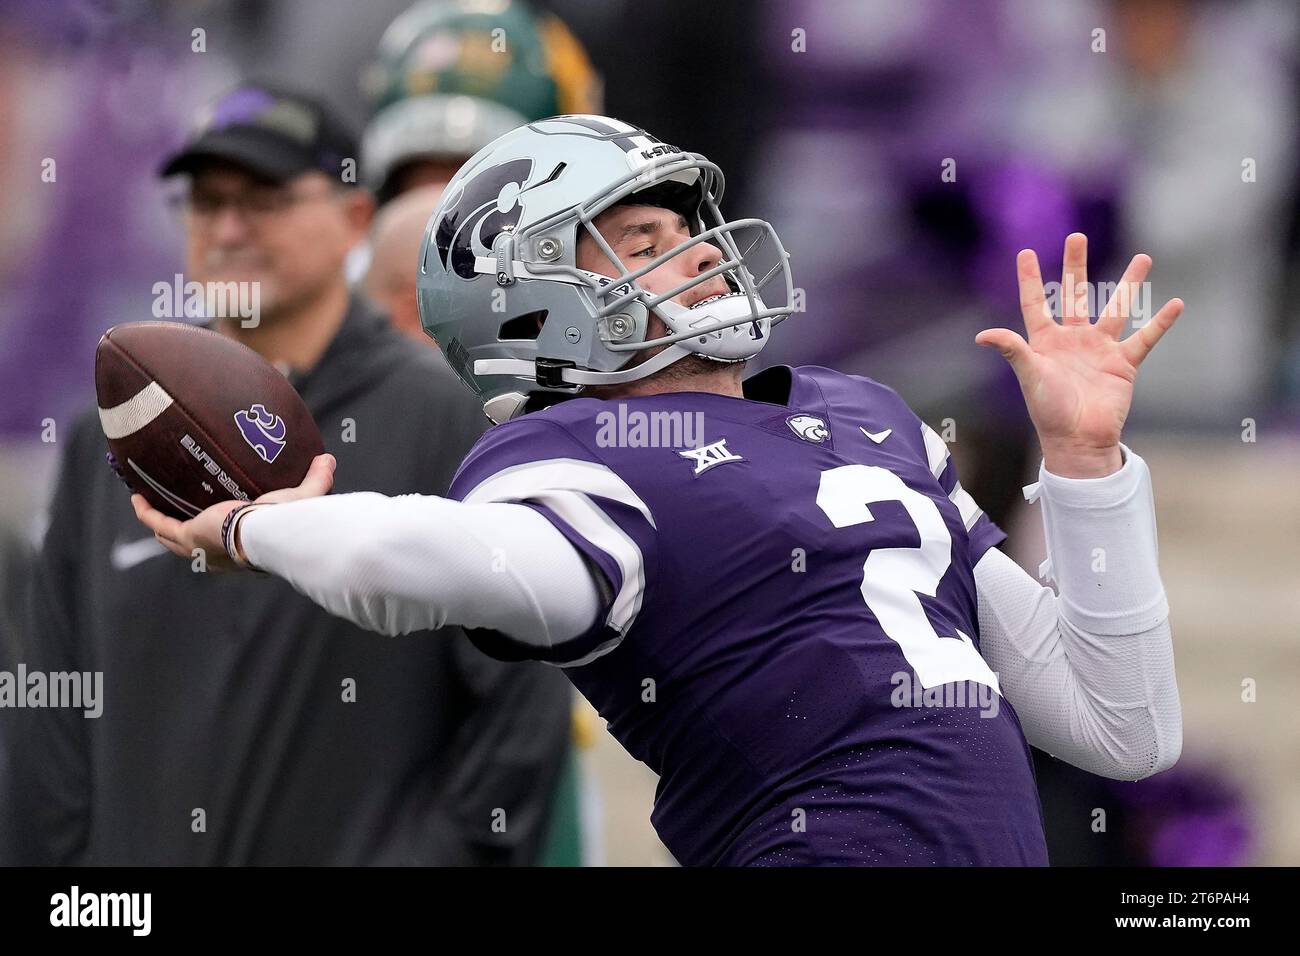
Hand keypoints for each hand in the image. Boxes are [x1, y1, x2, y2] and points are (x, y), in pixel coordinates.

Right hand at [131, 453, 336, 569]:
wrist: (269, 533)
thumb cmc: (287, 522)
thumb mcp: (302, 497)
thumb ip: (316, 479)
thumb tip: (328, 458)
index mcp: (244, 548)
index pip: (229, 543)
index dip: (220, 533)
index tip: (217, 516)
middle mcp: (220, 553)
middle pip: (194, 544)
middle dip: (181, 530)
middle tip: (173, 510)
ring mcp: (201, 547)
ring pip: (171, 537)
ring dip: (159, 522)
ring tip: (147, 504)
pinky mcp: (188, 536)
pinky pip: (160, 524)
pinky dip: (148, 513)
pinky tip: (137, 498)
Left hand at [975, 233, 1183, 476]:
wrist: (1078, 440)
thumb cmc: (1048, 410)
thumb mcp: (1029, 375)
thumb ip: (1012, 350)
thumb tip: (982, 335)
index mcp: (1045, 341)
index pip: (1035, 302)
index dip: (1029, 278)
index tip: (1026, 251)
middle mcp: (1073, 339)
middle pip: (1075, 294)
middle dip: (1075, 266)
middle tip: (1077, 236)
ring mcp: (1099, 349)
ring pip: (1116, 308)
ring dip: (1130, 283)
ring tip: (1144, 258)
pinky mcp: (1123, 363)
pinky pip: (1145, 338)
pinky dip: (1161, 322)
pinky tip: (1176, 304)